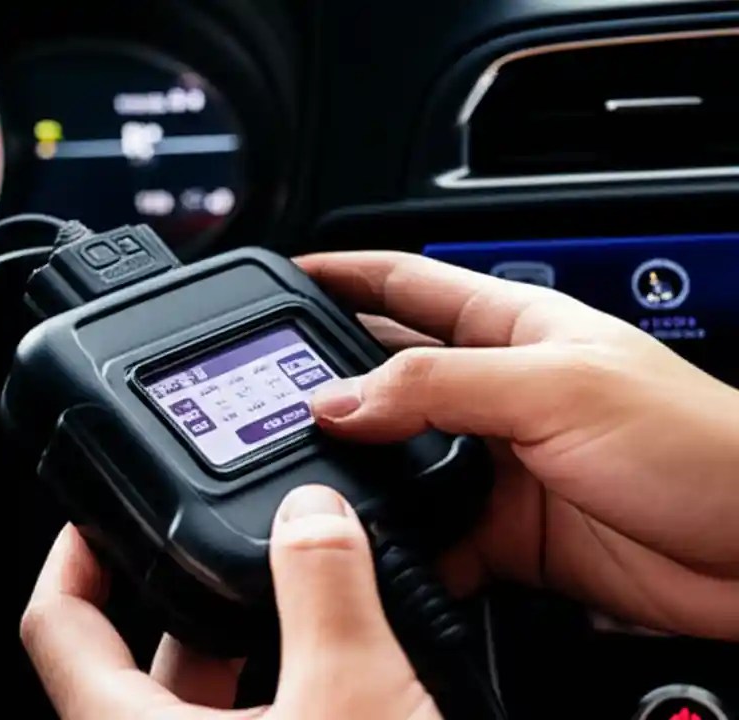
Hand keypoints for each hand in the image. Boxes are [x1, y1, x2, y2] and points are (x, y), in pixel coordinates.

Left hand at [20, 486, 437, 719]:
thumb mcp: (354, 696)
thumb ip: (327, 588)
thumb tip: (313, 511)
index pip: (55, 626)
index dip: (71, 554)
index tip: (96, 511)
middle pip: (143, 654)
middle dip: (189, 589)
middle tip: (229, 535)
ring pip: (209, 695)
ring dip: (251, 638)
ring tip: (301, 584)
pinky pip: (263, 717)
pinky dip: (290, 682)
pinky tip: (345, 662)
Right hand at [296, 251, 738, 639]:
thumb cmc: (703, 446)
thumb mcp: (556, 390)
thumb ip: (438, 390)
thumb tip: (339, 399)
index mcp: (514, 326)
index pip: (407, 284)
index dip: (342, 274)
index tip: (281, 278)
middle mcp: (498, 390)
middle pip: (388, 377)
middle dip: (327, 383)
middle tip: (266, 398)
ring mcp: (501, 463)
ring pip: (400, 462)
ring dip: (358, 473)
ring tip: (308, 478)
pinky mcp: (509, 532)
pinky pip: (431, 537)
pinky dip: (401, 546)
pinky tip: (378, 550)